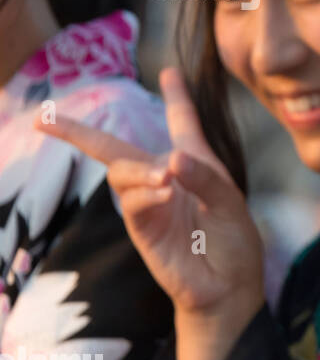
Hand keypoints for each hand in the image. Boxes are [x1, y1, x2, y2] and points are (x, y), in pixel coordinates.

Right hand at [36, 67, 264, 324]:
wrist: (229, 287)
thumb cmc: (234, 243)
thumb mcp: (231, 203)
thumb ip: (205, 177)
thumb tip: (170, 159)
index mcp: (193, 165)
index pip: (181, 123)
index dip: (176, 97)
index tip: (170, 72)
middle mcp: (165, 178)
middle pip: (116, 147)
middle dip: (78, 132)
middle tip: (45, 118)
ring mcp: (148, 203)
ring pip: (120, 172)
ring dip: (138, 170)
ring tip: (166, 179)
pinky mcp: (142, 228)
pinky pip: (130, 203)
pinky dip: (145, 192)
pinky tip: (165, 192)